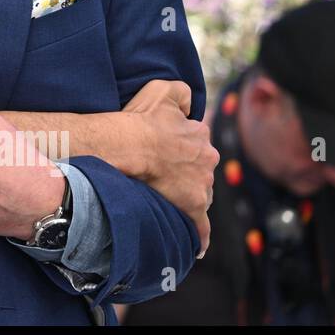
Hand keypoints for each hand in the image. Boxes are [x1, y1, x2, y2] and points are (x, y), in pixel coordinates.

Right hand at [122, 79, 217, 255]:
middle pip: (200, 168)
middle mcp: (207, 159)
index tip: (165, 148)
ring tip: (165, 196)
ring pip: (198, 191)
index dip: (180, 144)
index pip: (196, 141)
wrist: (127, 146)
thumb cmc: (140, 119)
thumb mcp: (163, 89)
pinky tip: (198, 245)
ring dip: (186, 194)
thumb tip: (191, 104)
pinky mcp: (191, 206)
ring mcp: (201, 185)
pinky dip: (200, 236)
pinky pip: (200, 225)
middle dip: (186, 170)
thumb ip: (183, 91)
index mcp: (201, 135)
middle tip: (162, 172)